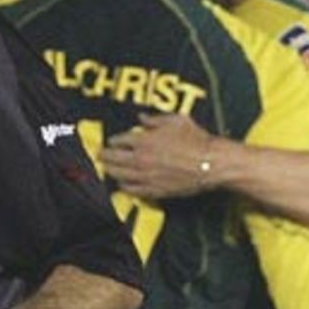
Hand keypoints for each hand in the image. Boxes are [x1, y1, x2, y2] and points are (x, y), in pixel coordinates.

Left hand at [101, 113, 222, 198]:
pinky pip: (132, 190)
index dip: (113, 141)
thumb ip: (155, 119)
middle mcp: (140, 159)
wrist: (209, 163)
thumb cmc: (196, 139)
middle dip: (104, 157)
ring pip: (119, 175)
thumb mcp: (176, 120)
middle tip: (99, 156)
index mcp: (144, 140)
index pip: (119, 140)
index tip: (110, 142)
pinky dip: (123, 187)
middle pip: (113, 159)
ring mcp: (145, 177)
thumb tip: (141, 118)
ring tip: (106, 170)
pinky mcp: (153, 190)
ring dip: (110, 172)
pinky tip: (121, 185)